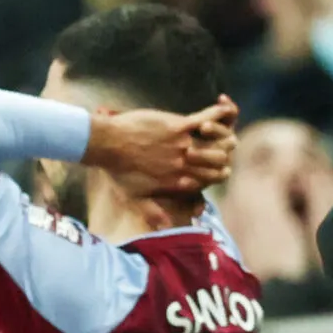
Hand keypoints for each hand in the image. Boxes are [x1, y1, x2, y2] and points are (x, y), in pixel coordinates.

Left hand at [84, 99, 237, 196]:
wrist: (107, 145)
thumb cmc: (116, 170)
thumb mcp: (134, 196)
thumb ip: (152, 211)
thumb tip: (164, 227)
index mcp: (176, 182)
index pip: (208, 181)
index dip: (217, 174)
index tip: (219, 166)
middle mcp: (183, 166)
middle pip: (219, 162)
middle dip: (225, 154)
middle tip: (225, 142)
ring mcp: (183, 146)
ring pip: (219, 143)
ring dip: (223, 134)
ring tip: (220, 128)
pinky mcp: (179, 127)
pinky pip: (208, 119)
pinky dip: (219, 112)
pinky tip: (222, 104)